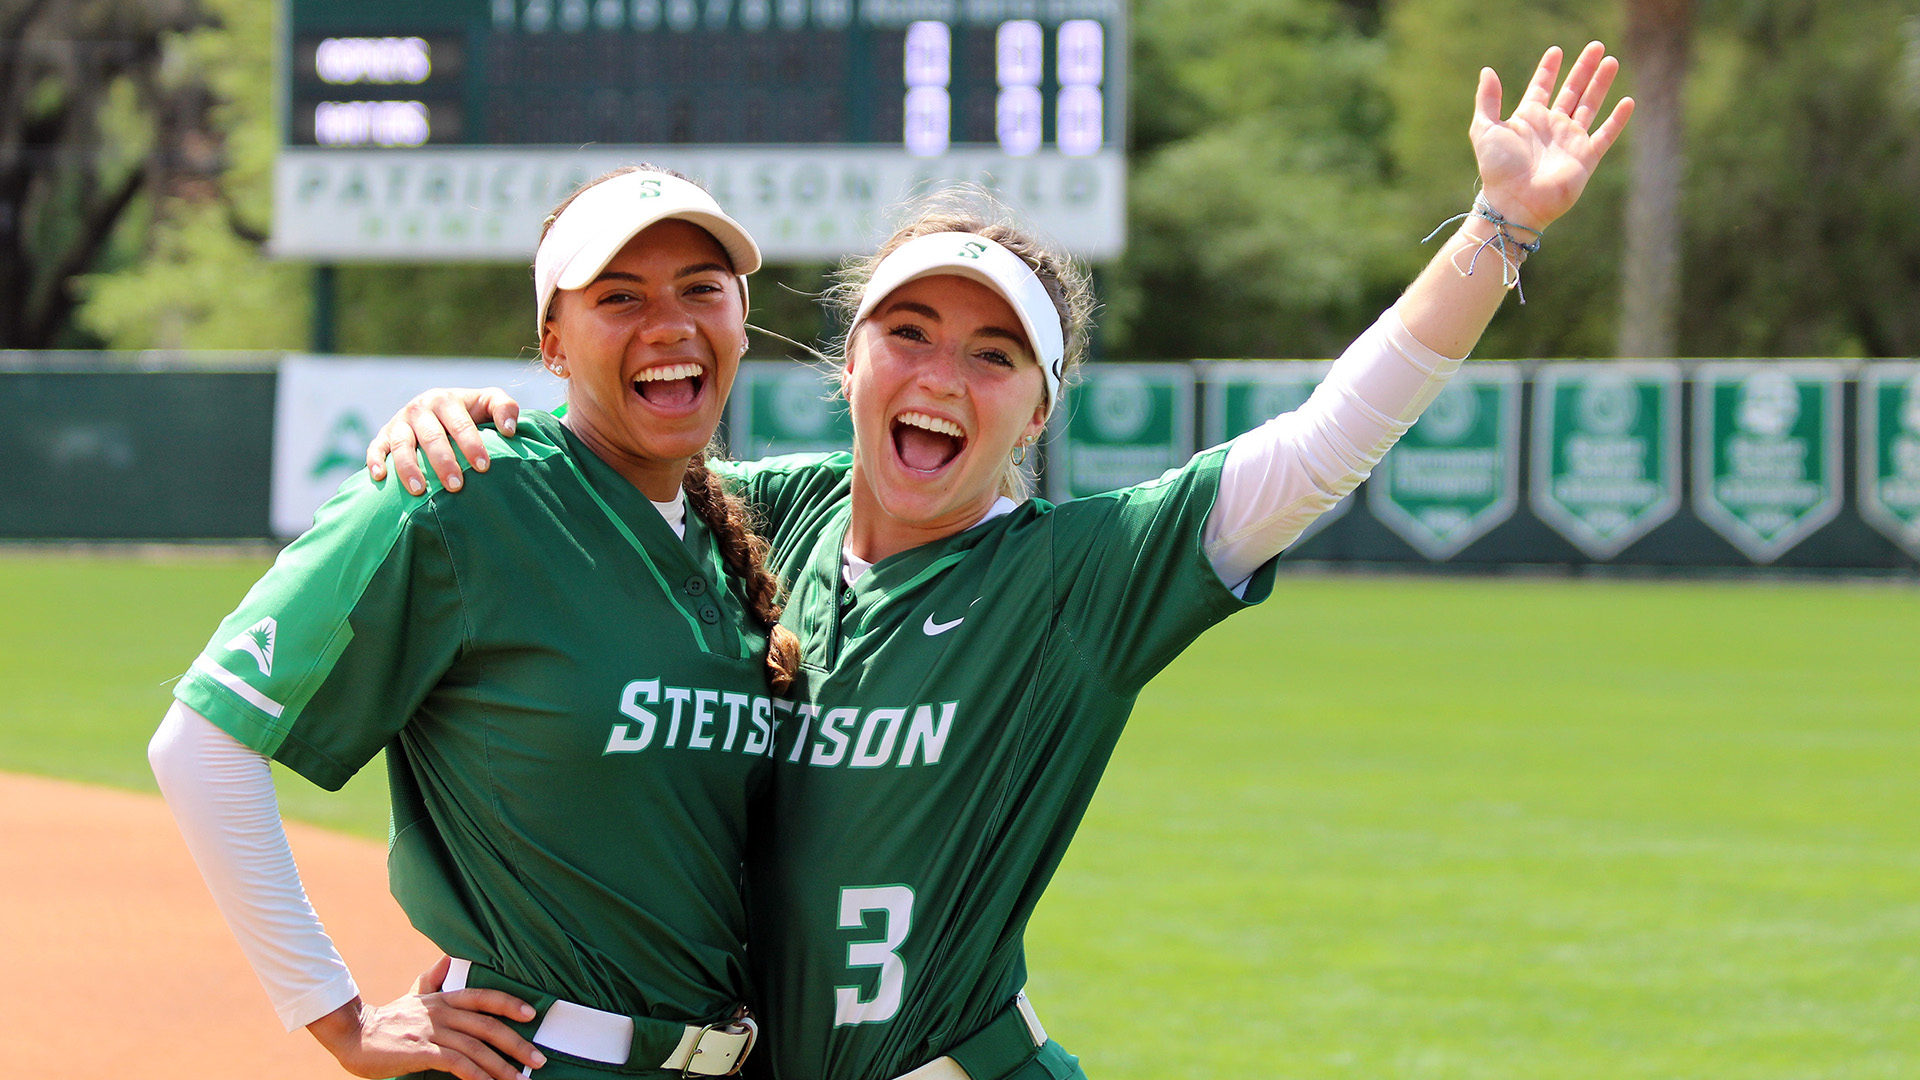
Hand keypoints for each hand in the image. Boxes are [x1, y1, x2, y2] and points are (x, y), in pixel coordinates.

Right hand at [307, 978, 546, 1079]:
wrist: (353, 1036)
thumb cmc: (388, 1020)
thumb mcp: (414, 995)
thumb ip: (433, 979)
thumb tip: (447, 958)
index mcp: (443, 998)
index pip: (483, 996)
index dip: (510, 1003)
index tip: (532, 1015)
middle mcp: (442, 1012)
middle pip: (488, 1025)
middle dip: (517, 1044)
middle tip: (538, 1059)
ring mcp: (432, 1032)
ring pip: (476, 1048)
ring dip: (502, 1066)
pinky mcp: (421, 1051)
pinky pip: (457, 1063)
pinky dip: (477, 1074)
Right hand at [365, 387, 523, 496]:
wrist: (437, 409)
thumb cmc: (469, 412)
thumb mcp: (488, 402)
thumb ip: (504, 408)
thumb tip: (509, 430)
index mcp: (446, 400)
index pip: (460, 423)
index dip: (471, 445)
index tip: (484, 467)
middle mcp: (420, 409)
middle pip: (431, 436)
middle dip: (443, 461)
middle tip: (456, 485)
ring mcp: (399, 422)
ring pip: (402, 444)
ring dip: (409, 467)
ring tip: (420, 491)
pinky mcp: (383, 435)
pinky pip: (376, 447)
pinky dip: (375, 460)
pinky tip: (380, 477)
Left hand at [1470, 41, 1633, 232]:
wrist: (1515, 203)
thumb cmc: (1497, 169)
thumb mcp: (1484, 129)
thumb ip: (1487, 99)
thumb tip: (1487, 70)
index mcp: (1528, 119)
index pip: (1541, 87)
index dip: (1548, 70)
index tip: (1557, 51)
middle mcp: (1551, 127)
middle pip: (1571, 91)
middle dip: (1583, 68)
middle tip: (1596, 46)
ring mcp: (1570, 141)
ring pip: (1590, 105)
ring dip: (1601, 84)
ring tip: (1611, 61)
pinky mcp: (1586, 158)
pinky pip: (1606, 135)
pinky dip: (1617, 119)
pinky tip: (1628, 102)